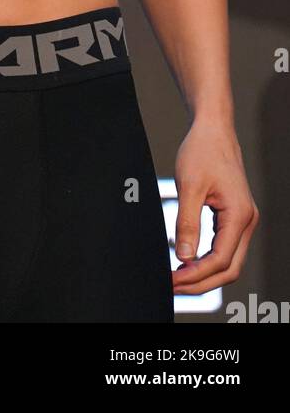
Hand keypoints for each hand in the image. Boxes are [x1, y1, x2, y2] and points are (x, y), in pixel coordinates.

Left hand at [171, 119, 258, 294]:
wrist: (213, 130)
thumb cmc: (202, 151)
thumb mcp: (189, 186)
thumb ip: (187, 222)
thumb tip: (184, 257)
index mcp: (239, 215)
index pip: (220, 260)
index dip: (196, 275)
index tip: (172, 280)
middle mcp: (246, 222)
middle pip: (229, 269)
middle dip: (201, 283)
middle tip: (172, 287)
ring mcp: (242, 221)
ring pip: (228, 261)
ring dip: (204, 274)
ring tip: (177, 279)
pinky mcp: (233, 217)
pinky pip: (224, 248)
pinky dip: (207, 260)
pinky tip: (187, 262)